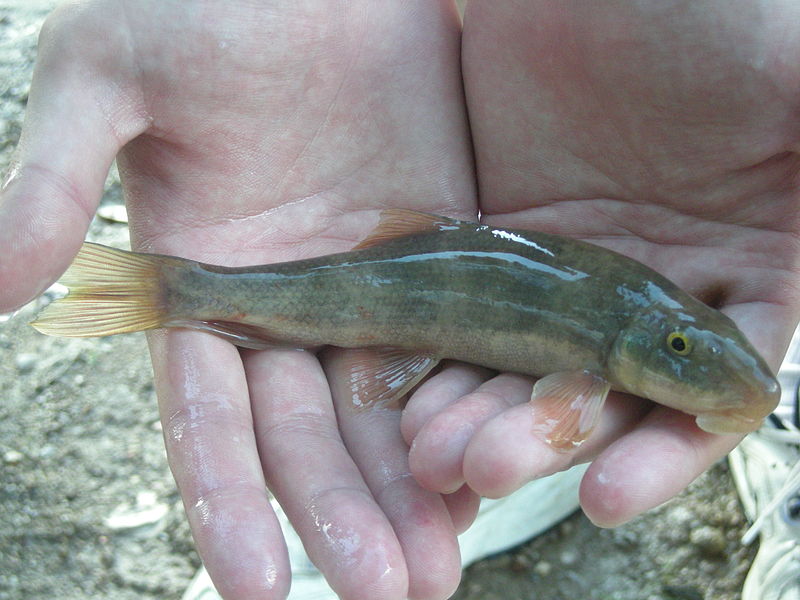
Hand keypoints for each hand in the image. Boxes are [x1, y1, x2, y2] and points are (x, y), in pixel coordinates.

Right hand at [0, 1, 475, 597]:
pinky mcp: (442, 255)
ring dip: (411, 490)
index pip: (210, 414)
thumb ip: (51, 178)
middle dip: (342, 514)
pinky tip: (494, 472)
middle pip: (310, 432)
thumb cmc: (202, 2)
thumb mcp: (109, 73)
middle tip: (388, 592)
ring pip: (386, 408)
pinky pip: (456, 345)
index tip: (252, 587)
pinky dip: (470, 409)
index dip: (225, 498)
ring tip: (439, 571)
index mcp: (204, 280)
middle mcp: (288, 302)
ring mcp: (371, 285)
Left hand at [404, 0, 799, 525]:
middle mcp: (663, 283)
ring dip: (484, 413)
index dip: (665, 450)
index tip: (607, 498)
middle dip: (549, 439)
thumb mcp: (796, 87)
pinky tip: (408, 394)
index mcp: (749, 266)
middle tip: (486, 470)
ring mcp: (577, 265)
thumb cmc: (715, 13)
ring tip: (434, 453)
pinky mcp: (505, 235)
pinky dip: (444, 355)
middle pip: (606, 392)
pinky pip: (471, 309)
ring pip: (529, 362)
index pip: (709, 394)